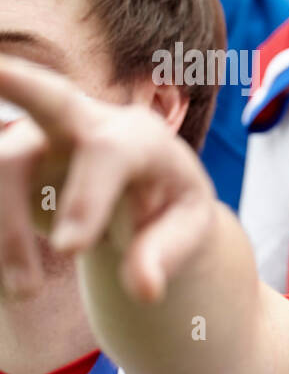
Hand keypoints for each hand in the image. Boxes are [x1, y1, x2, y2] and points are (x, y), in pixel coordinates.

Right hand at [0, 56, 215, 302]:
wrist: (143, 194)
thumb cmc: (171, 206)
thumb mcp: (185, 230)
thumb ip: (165, 254)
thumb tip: (144, 290)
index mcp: (138, 134)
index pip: (107, 151)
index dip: (86, 195)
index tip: (73, 251)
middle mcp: (84, 121)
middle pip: (46, 98)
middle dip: (17, 81)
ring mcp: (40, 135)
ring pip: (2, 162)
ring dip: (5, 229)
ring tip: (24, 292)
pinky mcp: (12, 159)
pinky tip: (9, 278)